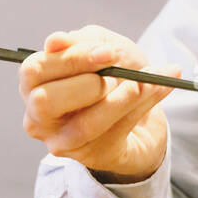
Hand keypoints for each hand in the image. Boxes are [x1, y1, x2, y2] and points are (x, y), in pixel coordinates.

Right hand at [19, 26, 181, 181]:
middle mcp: (40, 118)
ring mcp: (64, 142)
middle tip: (116, 73)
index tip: (107, 51)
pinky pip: (118, 131)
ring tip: (149, 79)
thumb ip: (81, 42)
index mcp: (34, 84)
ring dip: (125, 97)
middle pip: (46, 102)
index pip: (35, 71)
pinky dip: (145, 104)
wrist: (145, 107)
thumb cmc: (115, 73)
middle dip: (87, 84)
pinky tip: (162, 85)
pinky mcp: (95, 156)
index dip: (71, 59)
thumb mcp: (101, 46)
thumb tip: (55, 41)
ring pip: (87, 123)